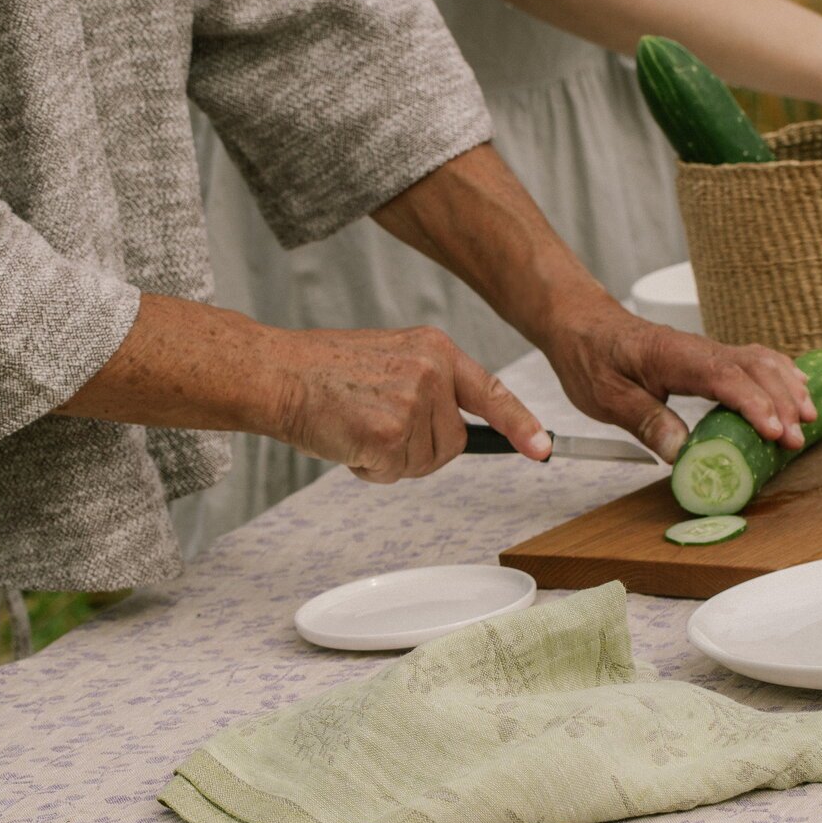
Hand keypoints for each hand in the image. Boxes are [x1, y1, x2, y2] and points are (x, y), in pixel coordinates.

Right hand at [271, 324, 550, 483]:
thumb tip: (453, 432)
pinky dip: (369, 468)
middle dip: (417, 449)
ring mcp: (412, 401)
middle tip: (375, 424)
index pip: (491, 393)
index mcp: (436, 350)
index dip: (520, 424)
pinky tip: (348, 438)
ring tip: (358, 427)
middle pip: (453, 443)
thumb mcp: (391, 360)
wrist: (279, 373)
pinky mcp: (390, 432)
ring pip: (424, 463)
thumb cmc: (325, 372)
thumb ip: (428, 387)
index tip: (542, 449)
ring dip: (391, 459)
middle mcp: (432, 372)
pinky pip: (394, 473)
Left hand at [541, 299, 816, 465]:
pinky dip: (779, 374)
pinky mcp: (708, 358)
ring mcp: (707, 351)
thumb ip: (645, 420)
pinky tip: (797, 389)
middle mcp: (698, 348)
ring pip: (760, 362)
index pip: (724, 377)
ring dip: (787, 388)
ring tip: (808, 418)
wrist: (582, 325)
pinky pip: (753, 360)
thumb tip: (681, 451)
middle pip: (753, 369)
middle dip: (781, 403)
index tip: (773, 431)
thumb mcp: (606, 397)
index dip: (753, 404)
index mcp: (673, 356)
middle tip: (796, 440)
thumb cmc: (591, 358)